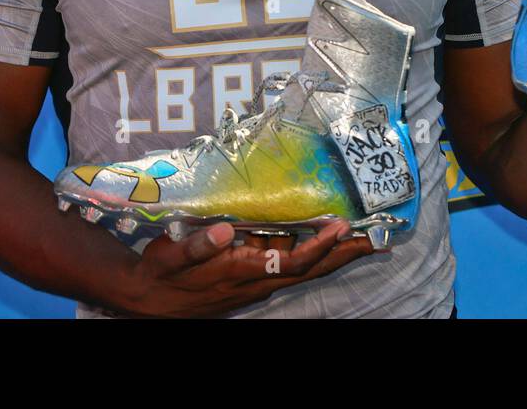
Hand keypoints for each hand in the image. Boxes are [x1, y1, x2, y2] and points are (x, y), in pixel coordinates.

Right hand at [114, 220, 377, 317]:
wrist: (149, 297)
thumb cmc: (162, 273)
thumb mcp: (172, 258)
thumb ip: (198, 246)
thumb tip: (225, 229)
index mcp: (243, 272)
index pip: (292, 262)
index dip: (318, 247)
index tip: (341, 228)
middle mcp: (258, 279)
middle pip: (311, 268)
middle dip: (344, 254)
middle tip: (378, 238)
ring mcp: (258, 278)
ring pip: (305, 266)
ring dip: (335, 253)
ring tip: (363, 236)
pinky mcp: (253, 274)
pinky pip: (292, 262)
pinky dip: (314, 250)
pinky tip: (326, 238)